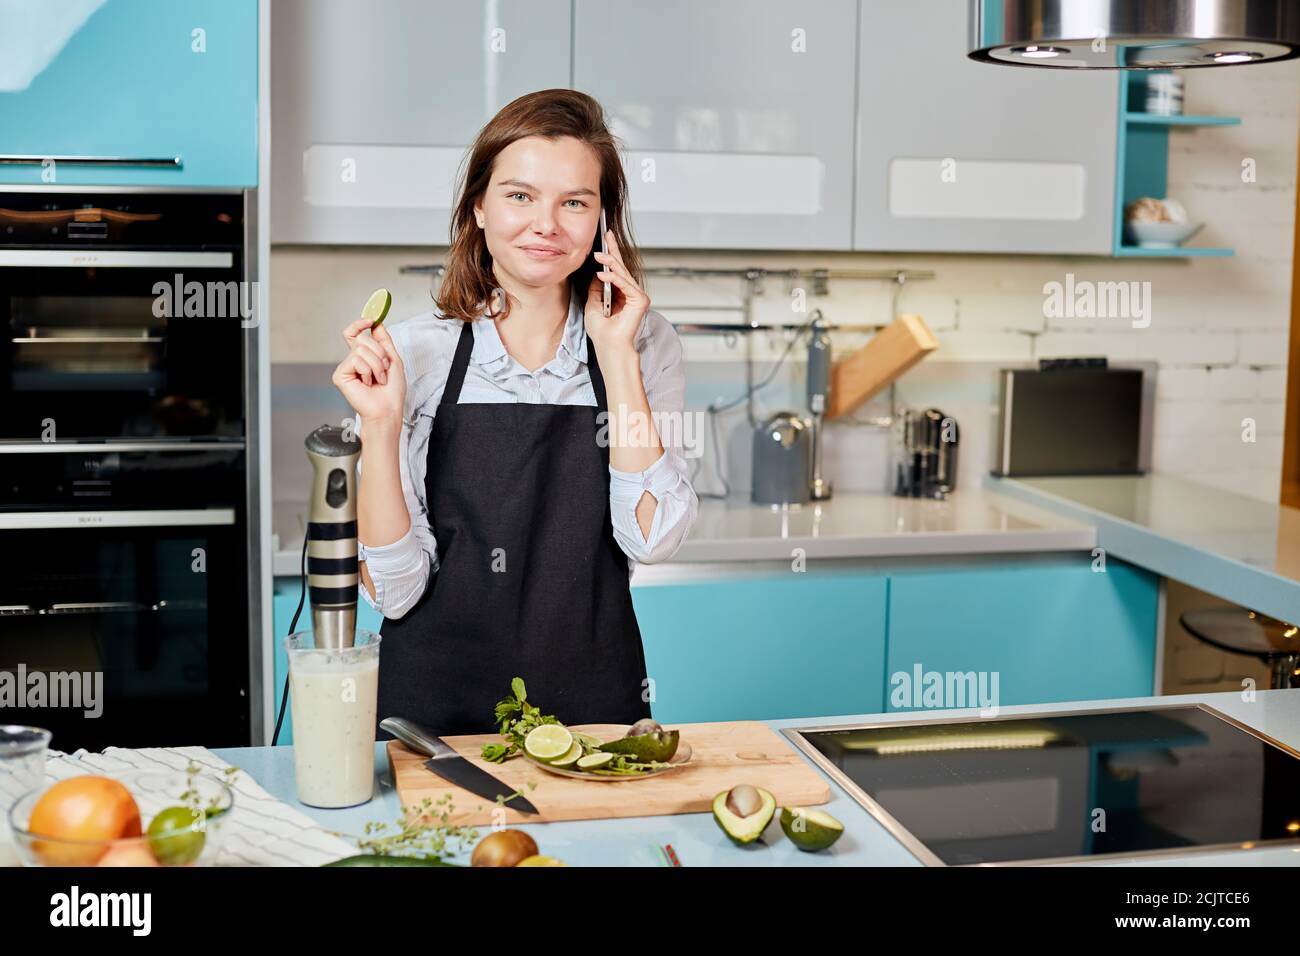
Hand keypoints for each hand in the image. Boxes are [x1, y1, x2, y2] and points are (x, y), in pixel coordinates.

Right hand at [331, 318, 405, 428]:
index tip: (370, 321)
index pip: (355, 333)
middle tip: (384, 369)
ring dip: (376, 364)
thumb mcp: (392, 359)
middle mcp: (353, 360)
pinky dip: (367, 371)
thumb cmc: (392, 390)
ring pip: (361, 349)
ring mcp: (346, 367)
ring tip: (378, 378)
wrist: (388, 408)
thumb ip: (384, 340)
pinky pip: (355, 360)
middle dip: (379, 353)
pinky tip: (368, 383)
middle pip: (362, 339)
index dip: (360, 324)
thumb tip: (377, 323)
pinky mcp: (340, 375)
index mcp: (364, 356)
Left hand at [585, 227, 648, 360]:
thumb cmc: (602, 333)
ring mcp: (637, 297)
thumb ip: (596, 289)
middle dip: (613, 251)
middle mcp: (630, 294)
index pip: (616, 270)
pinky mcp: (640, 301)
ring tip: (599, 255)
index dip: (611, 254)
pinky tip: (602, 274)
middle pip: (621, 267)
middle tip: (606, 235)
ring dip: (610, 263)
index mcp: (620, 294)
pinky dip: (613, 279)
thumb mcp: (593, 304)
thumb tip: (598, 273)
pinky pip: (625, 285)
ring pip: (623, 274)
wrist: (609, 347)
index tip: (606, 239)